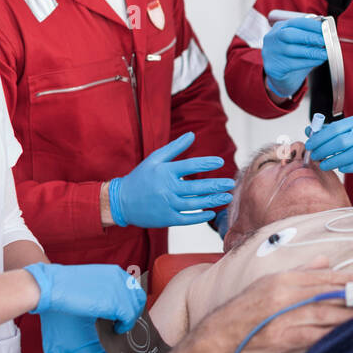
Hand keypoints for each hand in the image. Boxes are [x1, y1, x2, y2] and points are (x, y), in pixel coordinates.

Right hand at [24, 263, 144, 331]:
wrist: (51, 286)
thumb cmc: (63, 287)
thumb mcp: (90, 282)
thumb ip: (105, 288)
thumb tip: (113, 302)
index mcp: (114, 272)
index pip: (134, 288)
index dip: (132, 303)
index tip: (125, 314)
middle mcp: (120, 278)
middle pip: (139, 298)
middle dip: (134, 313)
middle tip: (124, 323)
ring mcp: (118, 289)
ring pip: (135, 309)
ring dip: (129, 321)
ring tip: (118, 328)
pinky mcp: (114, 302)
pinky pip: (129, 316)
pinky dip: (125, 326)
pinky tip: (116, 330)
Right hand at [108, 132, 233, 227]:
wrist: (121, 201)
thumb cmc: (141, 177)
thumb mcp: (155, 159)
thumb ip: (175, 147)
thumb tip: (192, 134)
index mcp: (165, 172)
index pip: (190, 165)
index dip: (206, 163)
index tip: (220, 162)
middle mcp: (167, 188)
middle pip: (196, 187)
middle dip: (215, 185)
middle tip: (230, 183)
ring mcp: (167, 205)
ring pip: (194, 203)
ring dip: (212, 201)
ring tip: (227, 197)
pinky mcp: (166, 219)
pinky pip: (186, 219)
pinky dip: (200, 217)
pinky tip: (211, 213)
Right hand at [192, 256, 352, 352]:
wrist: (219, 334)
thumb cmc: (245, 308)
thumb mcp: (269, 282)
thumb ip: (300, 271)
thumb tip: (324, 260)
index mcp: (281, 279)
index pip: (320, 277)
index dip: (344, 278)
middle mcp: (283, 295)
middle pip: (326, 294)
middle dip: (352, 295)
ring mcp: (282, 317)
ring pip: (323, 314)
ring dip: (348, 314)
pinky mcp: (282, 339)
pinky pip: (312, 335)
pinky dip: (330, 333)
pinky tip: (345, 332)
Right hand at [262, 17, 327, 98]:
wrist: (280, 76)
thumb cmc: (293, 55)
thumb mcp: (299, 42)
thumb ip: (309, 37)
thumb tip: (327, 35)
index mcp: (280, 27)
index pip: (295, 22)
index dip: (311, 25)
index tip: (325, 28)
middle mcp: (272, 38)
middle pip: (289, 34)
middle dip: (309, 37)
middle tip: (325, 41)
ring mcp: (270, 53)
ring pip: (291, 50)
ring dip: (312, 51)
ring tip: (326, 53)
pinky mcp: (273, 68)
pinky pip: (293, 64)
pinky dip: (309, 62)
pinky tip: (319, 61)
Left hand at [304, 112, 352, 174]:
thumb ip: (334, 130)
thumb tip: (310, 131)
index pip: (335, 128)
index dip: (320, 137)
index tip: (310, 145)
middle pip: (341, 141)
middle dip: (324, 150)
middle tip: (314, 156)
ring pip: (350, 154)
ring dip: (334, 161)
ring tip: (324, 165)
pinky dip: (348, 167)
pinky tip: (341, 168)